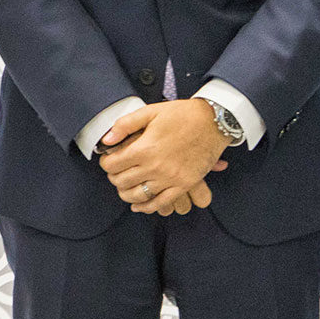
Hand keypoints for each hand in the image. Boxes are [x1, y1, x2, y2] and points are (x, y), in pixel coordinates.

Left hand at [98, 99, 230, 214]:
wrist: (213, 122)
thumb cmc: (181, 114)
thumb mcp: (150, 112)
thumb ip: (125, 125)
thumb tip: (106, 140)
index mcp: (145, 148)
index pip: (113, 164)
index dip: (105, 162)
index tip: (107, 159)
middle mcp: (156, 167)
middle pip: (122, 181)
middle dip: (113, 177)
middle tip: (114, 172)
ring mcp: (171, 178)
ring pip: (139, 195)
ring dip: (126, 193)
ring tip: (124, 187)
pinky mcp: (184, 185)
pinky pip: (161, 203)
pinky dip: (147, 207)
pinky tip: (139, 205)